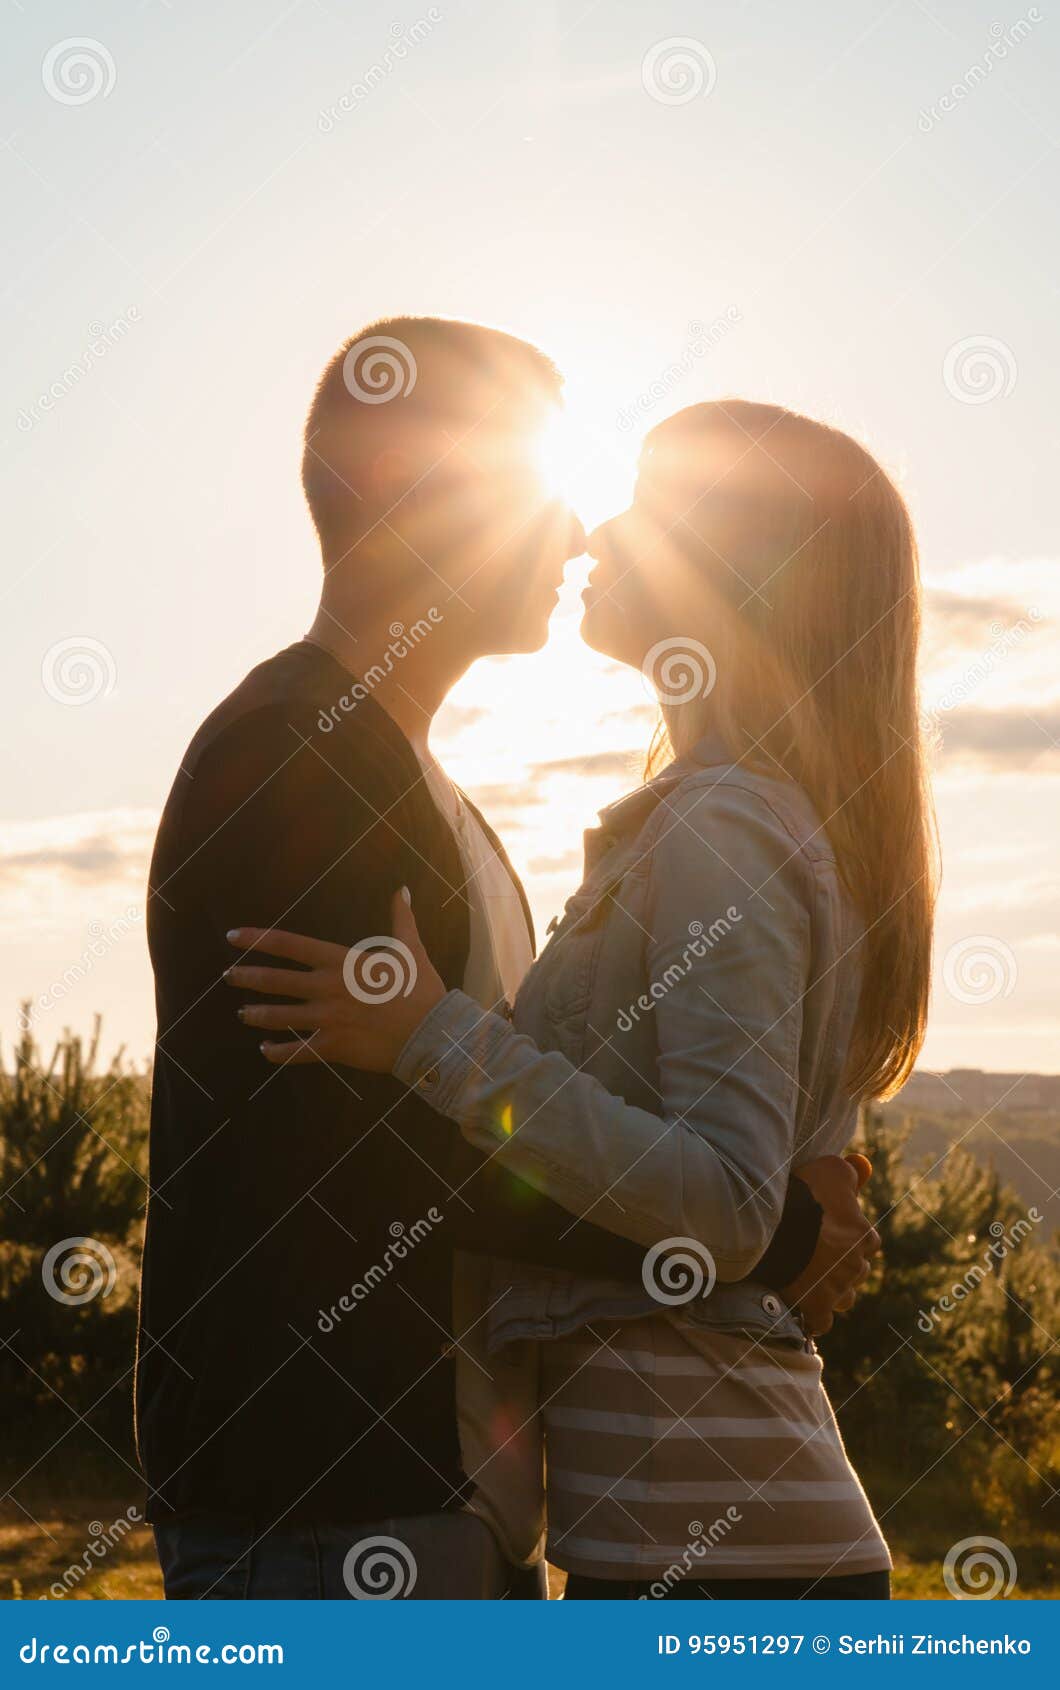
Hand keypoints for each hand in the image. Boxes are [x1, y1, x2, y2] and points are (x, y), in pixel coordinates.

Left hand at [225, 889, 445, 1068]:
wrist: (432, 1033)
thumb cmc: (421, 989)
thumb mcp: (410, 949)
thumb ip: (400, 919)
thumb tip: (402, 890)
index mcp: (342, 962)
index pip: (290, 945)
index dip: (257, 939)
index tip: (233, 936)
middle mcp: (327, 988)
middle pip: (276, 981)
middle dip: (248, 977)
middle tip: (228, 976)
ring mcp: (327, 1019)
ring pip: (280, 1017)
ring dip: (257, 1015)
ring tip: (242, 1014)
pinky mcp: (333, 1047)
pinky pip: (296, 1052)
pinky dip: (277, 1052)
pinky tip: (264, 1050)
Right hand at [781, 1153, 879, 1336]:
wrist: (771, 1226)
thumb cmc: (803, 1193)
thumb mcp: (831, 1169)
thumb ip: (849, 1173)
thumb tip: (860, 1169)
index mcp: (865, 1237)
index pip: (866, 1240)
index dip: (847, 1234)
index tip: (827, 1229)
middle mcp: (857, 1267)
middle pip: (856, 1270)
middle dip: (841, 1264)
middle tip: (814, 1253)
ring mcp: (837, 1291)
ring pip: (843, 1296)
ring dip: (831, 1289)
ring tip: (807, 1277)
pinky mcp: (816, 1309)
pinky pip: (821, 1320)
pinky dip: (813, 1313)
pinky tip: (800, 1301)